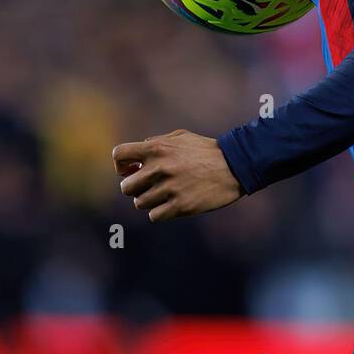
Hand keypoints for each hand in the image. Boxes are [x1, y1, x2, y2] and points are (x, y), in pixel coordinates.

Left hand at [112, 129, 242, 222]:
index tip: (131, 171)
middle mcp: (159, 168)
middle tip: (150, 186)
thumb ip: (155, 143)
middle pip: (126, 187)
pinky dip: (160, 213)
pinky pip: (154, 216)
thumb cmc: (206, 150)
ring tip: (166, 194)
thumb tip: (135, 158)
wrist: (234, 166)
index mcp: (156, 148)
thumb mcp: (180, 137)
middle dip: (136, 188)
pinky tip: (172, 204)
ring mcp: (169, 188)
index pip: (119, 156)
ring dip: (150, 201)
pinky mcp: (180, 206)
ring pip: (139, 203)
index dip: (121, 166)